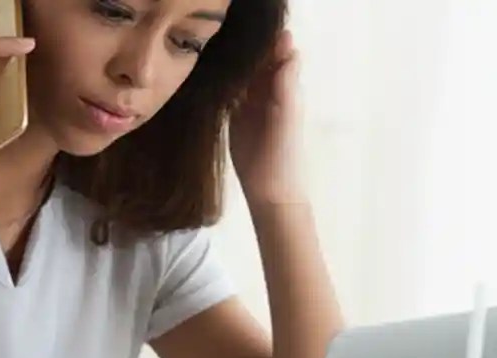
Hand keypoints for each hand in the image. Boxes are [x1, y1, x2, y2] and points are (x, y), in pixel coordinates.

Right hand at [229, 30, 305, 208]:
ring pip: (240, 72)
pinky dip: (219, 81)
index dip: (267, 38)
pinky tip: (206, 73)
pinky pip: (226, 91)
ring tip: (213, 49)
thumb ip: (286, 83)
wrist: (269, 189)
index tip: (250, 29)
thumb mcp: (288, 115)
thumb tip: (289, 46)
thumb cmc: (284, 153)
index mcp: (284, 85)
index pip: (277, 51)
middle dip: (246, 46)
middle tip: (225, 35)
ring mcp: (249, 101)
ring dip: (230, 61)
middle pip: (256, 58)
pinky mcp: (232, 115)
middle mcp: (267, 89)